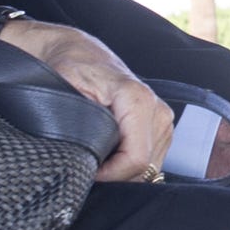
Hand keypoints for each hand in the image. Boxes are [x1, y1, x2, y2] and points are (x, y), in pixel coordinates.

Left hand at [0, 20, 174, 182]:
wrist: (80, 53)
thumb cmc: (70, 70)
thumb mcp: (66, 94)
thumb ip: (81, 127)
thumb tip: (85, 160)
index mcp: (138, 100)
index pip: (137, 160)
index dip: (110, 176)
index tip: (87, 171)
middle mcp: (158, 109)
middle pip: (145, 167)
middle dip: (116, 175)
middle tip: (89, 163)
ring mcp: (164, 118)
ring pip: (150, 167)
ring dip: (123, 170)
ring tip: (99, 154)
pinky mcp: (163, 125)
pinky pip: (152, 159)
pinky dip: (130, 163)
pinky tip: (111, 151)